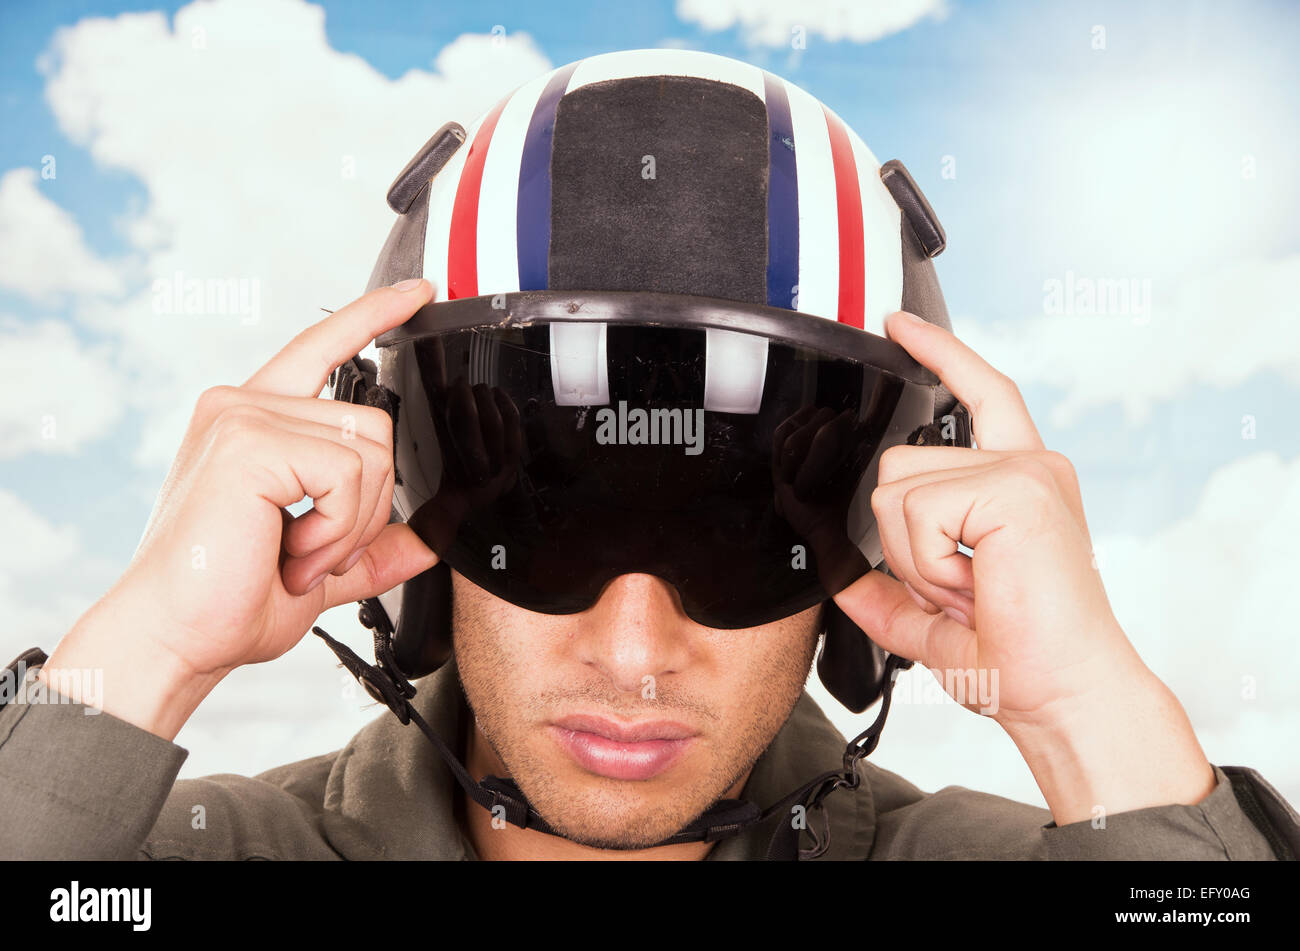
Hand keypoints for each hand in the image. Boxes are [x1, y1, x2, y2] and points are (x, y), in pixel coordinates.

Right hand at [41, 279, 439, 737]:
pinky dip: (337, 527)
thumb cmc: (227, 601)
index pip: (321, 349)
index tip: (417, 293)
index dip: (373, 316)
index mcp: (255, 423)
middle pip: (374, 425)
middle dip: (368, 504)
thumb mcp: (321, 569)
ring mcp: (242, 417)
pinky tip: (292, 552)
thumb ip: (371, 547)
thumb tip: (428, 541)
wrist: (177, 638)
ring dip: (351, 522)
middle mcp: (243, 406)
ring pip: (369, 450)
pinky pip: (347, 473)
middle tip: (313, 551)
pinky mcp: (248, 441)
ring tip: (297, 555)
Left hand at [833, 310, 1214, 822]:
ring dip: (914, 556)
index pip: (979, 394)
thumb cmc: (1023, 659)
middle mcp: (1027, 467)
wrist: (1062, 696)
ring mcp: (1024, 472)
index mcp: (1018, 484)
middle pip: (898, 462)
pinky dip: (926, 562)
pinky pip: (916, 510)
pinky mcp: (1016, 488)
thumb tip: (842, 582)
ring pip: (896, 489)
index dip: (937, 352)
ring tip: (969, 589)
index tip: (896, 323)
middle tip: (957, 586)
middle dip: (902, 538)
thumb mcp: (935, 621)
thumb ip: (888, 595)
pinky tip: (973, 585)